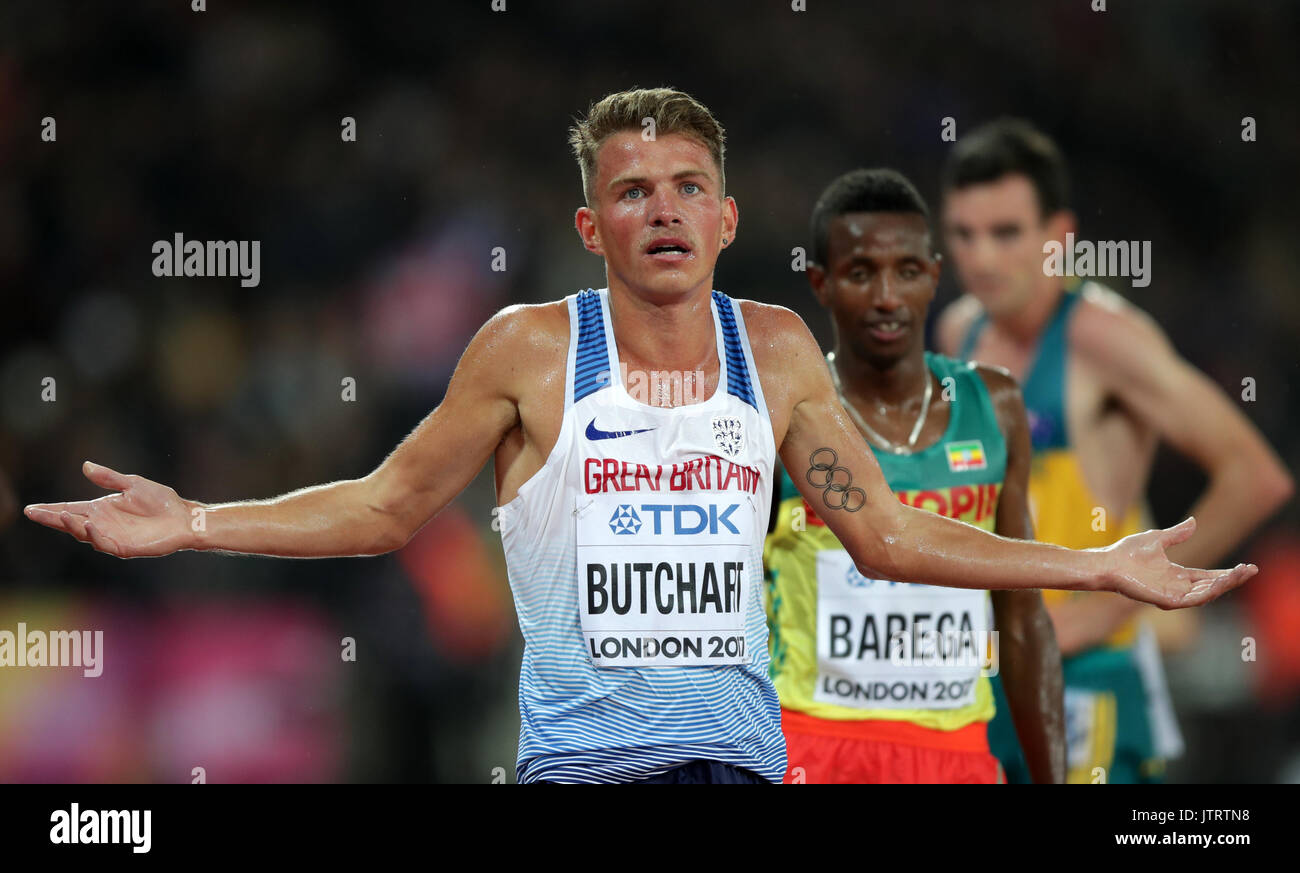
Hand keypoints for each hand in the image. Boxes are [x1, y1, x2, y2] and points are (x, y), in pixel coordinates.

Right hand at [24, 462, 195, 557]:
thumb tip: (85, 466)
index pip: (70, 509)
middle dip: (52, 519)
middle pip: (70, 523)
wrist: (184, 517)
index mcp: (101, 509)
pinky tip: (87, 525)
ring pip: (83, 534)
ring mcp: (112, 537)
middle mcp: (102, 524)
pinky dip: (93, 535)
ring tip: (60, 515)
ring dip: (71, 526)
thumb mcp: (132, 484)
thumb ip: (108, 478)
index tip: (31, 508)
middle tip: (34, 512)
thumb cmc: (161, 501)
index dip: (51, 509)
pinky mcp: (124, 548)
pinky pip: (103, 544)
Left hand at [1105, 517, 1256, 608]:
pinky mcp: (1166, 601)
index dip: (1228, 573)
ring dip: (1224, 585)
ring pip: (1206, 593)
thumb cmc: (1126, 552)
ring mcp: (1173, 595)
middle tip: (1251, 570)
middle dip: (1232, 579)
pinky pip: (1192, 599)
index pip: (1209, 576)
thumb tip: (1194, 522)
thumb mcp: (1157, 539)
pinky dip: (1208, 591)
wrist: (1108, 562)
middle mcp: (1178, 587)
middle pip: (1212, 586)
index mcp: (1177, 575)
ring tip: (1240, 574)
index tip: (1246, 567)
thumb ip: (1177, 534)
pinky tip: (1220, 582)